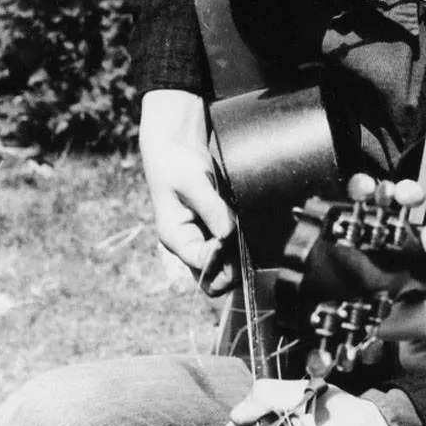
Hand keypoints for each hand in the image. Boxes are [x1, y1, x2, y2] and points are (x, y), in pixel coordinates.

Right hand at [139, 89, 235, 294]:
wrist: (176, 146)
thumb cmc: (177, 163)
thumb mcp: (193, 183)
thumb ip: (212, 210)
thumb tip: (228, 235)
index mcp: (175, 237)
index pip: (201, 264)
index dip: (220, 256)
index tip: (230, 234)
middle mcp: (189, 244)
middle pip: (213, 279)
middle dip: (232, 269)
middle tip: (247, 246)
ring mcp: (203, 239)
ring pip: (224, 268)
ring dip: (239, 259)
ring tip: (250, 237)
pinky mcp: (216, 229)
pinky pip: (230, 249)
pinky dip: (242, 247)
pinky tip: (251, 231)